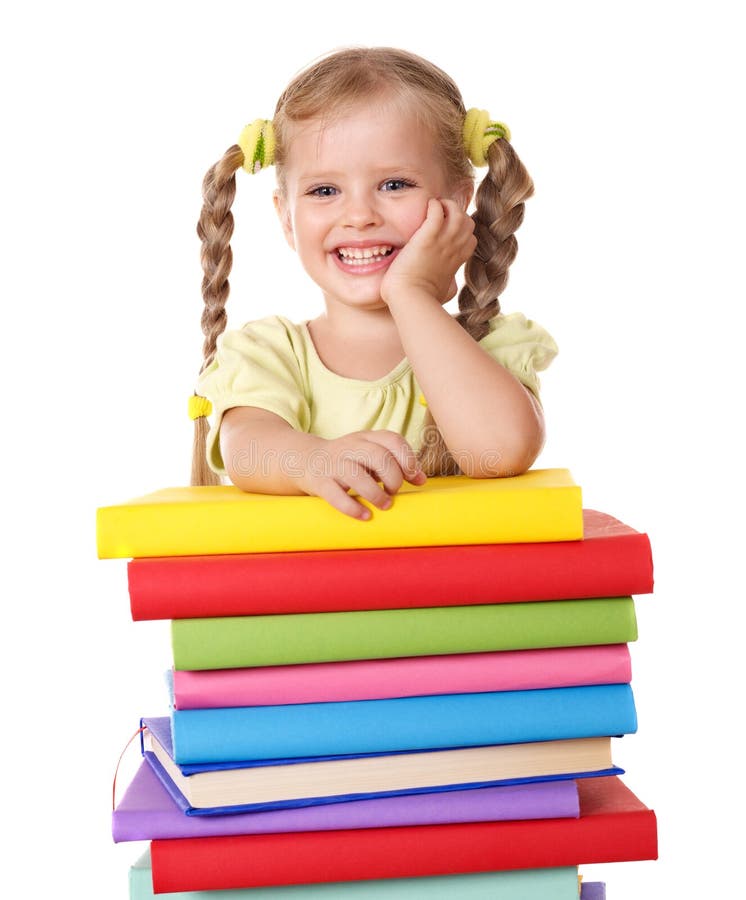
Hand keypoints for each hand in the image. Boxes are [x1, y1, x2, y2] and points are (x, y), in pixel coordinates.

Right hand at [297, 430, 426, 519]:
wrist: (305, 460)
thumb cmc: (348, 460)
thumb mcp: (371, 454)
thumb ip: (396, 464)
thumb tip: (421, 479)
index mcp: (366, 438)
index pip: (392, 439)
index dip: (408, 458)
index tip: (413, 477)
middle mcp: (351, 447)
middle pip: (378, 456)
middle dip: (393, 477)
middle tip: (394, 492)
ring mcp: (334, 464)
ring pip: (357, 475)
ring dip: (376, 493)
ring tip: (385, 504)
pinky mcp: (320, 482)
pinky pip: (336, 495)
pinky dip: (352, 507)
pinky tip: (365, 515)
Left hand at [381, 198, 476, 306]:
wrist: (411, 297)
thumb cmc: (423, 299)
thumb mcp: (444, 292)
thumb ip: (449, 286)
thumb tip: (450, 288)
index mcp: (458, 260)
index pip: (471, 238)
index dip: (461, 230)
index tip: (446, 228)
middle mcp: (455, 249)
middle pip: (467, 222)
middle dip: (456, 213)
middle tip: (440, 212)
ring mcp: (444, 241)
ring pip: (457, 212)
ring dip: (446, 205)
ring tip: (434, 206)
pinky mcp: (428, 236)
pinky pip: (437, 210)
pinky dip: (434, 205)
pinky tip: (426, 207)